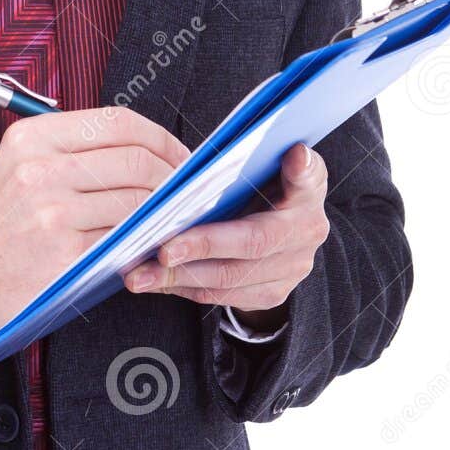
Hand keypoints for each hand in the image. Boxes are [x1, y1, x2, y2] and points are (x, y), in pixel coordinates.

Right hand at [0, 107, 189, 362]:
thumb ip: (75, 147)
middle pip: (135, 160)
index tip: (178, 154)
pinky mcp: (66, 255)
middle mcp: (40, 170)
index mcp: (32, 139)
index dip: (160, 137)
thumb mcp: (21, 163)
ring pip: (137, 201)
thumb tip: (147, 146)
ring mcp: (53, 214)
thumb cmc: (1, 221)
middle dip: (172, 176)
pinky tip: (150, 241)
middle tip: (184, 189)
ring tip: (170, 216)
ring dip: (164, 211)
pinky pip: (126, 240)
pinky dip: (147, 240)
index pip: (118, 122)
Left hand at [121, 142, 329, 323]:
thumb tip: (231, 152)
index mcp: (306, 188)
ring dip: (180, 277)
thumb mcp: (261, 166)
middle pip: (254, 241)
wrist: (279, 234)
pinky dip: (185, 288)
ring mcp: (293, 268)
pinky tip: (155, 281)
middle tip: (161, 250)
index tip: (292, 154)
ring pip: (232, 278)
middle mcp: (308, 231)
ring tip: (139, 274)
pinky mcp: (273, 294)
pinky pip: (224, 297)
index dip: (302, 168)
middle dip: (202, 246)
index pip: (309, 174)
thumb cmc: (258, 187)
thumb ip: (251, 155)